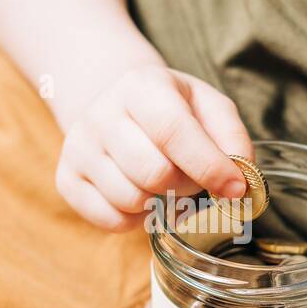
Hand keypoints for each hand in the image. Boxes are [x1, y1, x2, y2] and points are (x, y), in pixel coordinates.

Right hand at [56, 65, 252, 230]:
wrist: (114, 105)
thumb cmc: (170, 109)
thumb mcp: (207, 106)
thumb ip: (231, 138)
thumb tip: (240, 181)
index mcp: (141, 86)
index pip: (172, 131)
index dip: (209, 166)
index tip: (235, 189)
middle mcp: (102, 114)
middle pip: (154, 174)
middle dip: (186, 186)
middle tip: (191, 178)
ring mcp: (78, 148)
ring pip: (132, 201)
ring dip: (161, 204)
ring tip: (164, 184)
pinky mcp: (67, 180)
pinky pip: (112, 220)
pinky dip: (137, 219)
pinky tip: (141, 195)